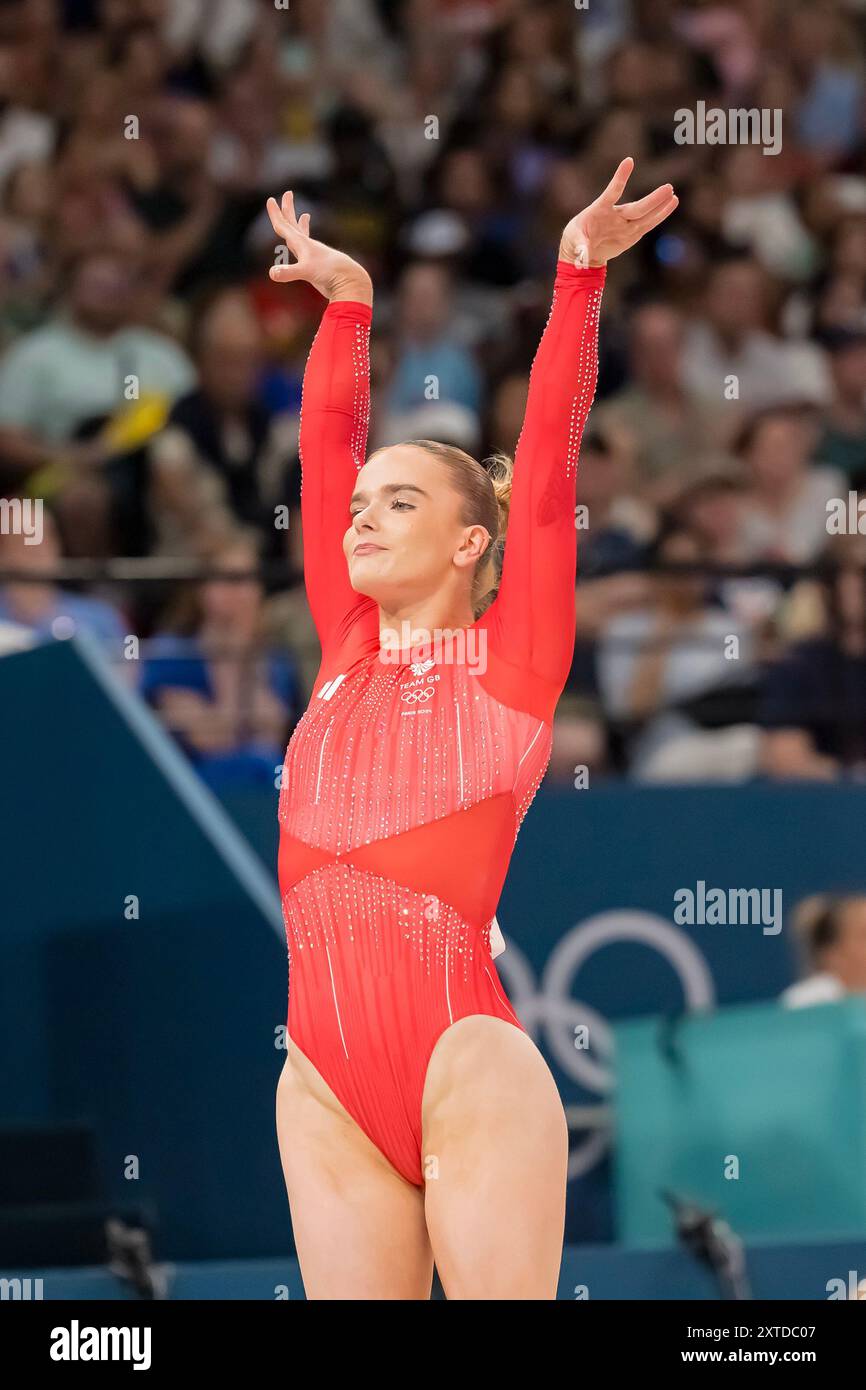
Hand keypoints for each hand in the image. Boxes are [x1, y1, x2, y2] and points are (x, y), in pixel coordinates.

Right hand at [266, 191, 372, 303]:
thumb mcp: (305, 272)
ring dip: (301, 225)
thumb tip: (272, 273)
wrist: (348, 280)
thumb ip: (288, 272)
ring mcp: (312, 255)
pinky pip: (307, 251)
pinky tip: (308, 248)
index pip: (284, 225)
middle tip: (288, 193)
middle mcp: (306, 246)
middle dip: (288, 210)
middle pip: (293, 224)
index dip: (275, 214)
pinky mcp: (316, 264)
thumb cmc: (328, 273)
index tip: (270, 200)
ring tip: (306, 215)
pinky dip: (309, 246)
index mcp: (301, 243)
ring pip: (303, 235)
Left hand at [559, 158, 677, 267]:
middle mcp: (616, 214)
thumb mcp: (574, 242)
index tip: (628, 161)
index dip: (620, 178)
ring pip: (645, 215)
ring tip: (673, 194)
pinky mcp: (632, 233)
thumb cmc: (576, 239)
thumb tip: (581, 256)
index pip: (613, 191)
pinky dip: (660, 215)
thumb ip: (580, 247)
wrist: (583, 250)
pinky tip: (672, 204)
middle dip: (653, 200)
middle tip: (668, 187)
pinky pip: (648, 224)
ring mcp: (625, 223)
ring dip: (660, 206)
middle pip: (637, 208)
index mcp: (600, 210)